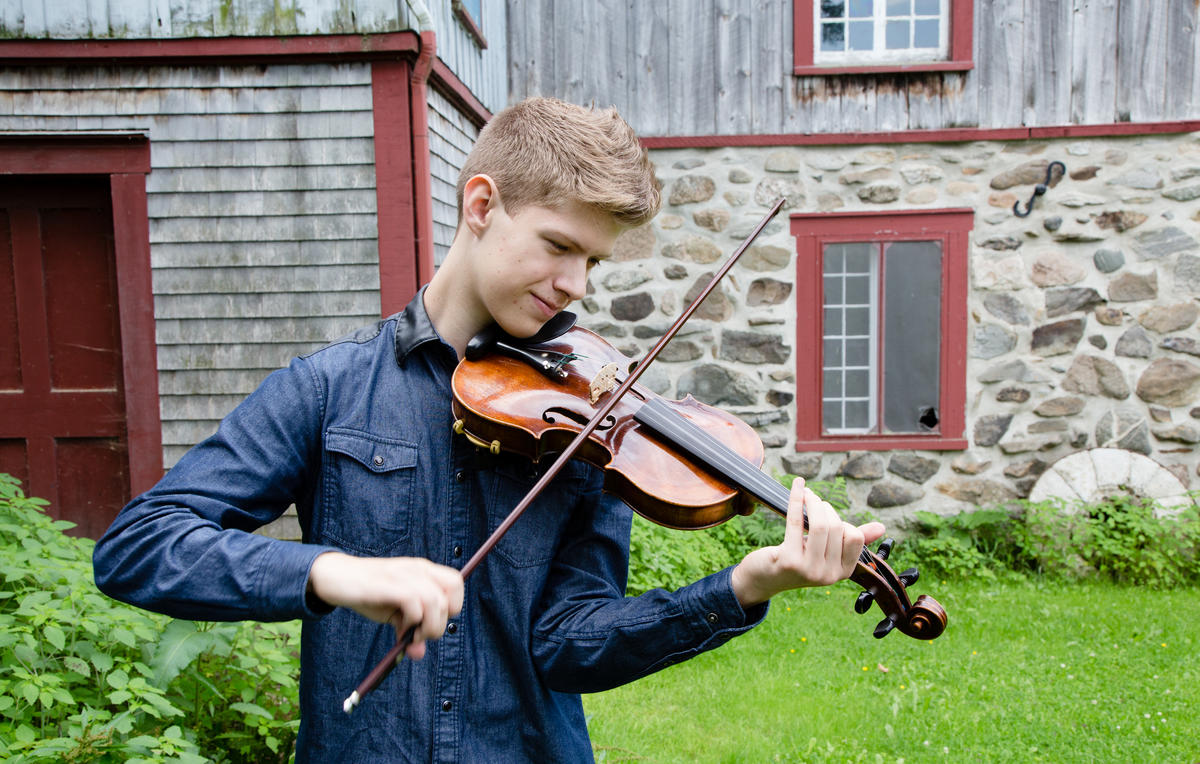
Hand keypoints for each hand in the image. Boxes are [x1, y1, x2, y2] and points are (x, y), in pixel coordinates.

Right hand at [308, 552, 463, 659]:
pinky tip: (400, 627)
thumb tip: (417, 654)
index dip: (452, 607)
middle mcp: (417, 569)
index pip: (456, 583)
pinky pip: (414, 601)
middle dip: (440, 622)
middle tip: (419, 635)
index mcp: (423, 571)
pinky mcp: (386, 584)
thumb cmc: (368, 593)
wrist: (335, 577)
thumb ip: (409, 629)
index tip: (432, 622)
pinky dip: (412, 620)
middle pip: (451, 595)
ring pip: (435, 600)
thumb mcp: (393, 612)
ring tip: (410, 635)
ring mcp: (402, 574)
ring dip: (428, 625)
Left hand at [730, 478, 885, 607]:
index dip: (841, 520)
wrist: (764, 578)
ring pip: (821, 524)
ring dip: (813, 501)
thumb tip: (881, 527)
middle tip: (812, 500)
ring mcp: (810, 570)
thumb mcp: (826, 552)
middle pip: (837, 528)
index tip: (826, 514)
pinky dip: (797, 499)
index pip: (856, 537)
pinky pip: (796, 521)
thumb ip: (852, 541)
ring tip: (806, 494)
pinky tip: (797, 486)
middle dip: (824, 507)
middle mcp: (829, 575)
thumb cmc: (798, 559)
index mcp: (843, 572)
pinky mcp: (789, 561)